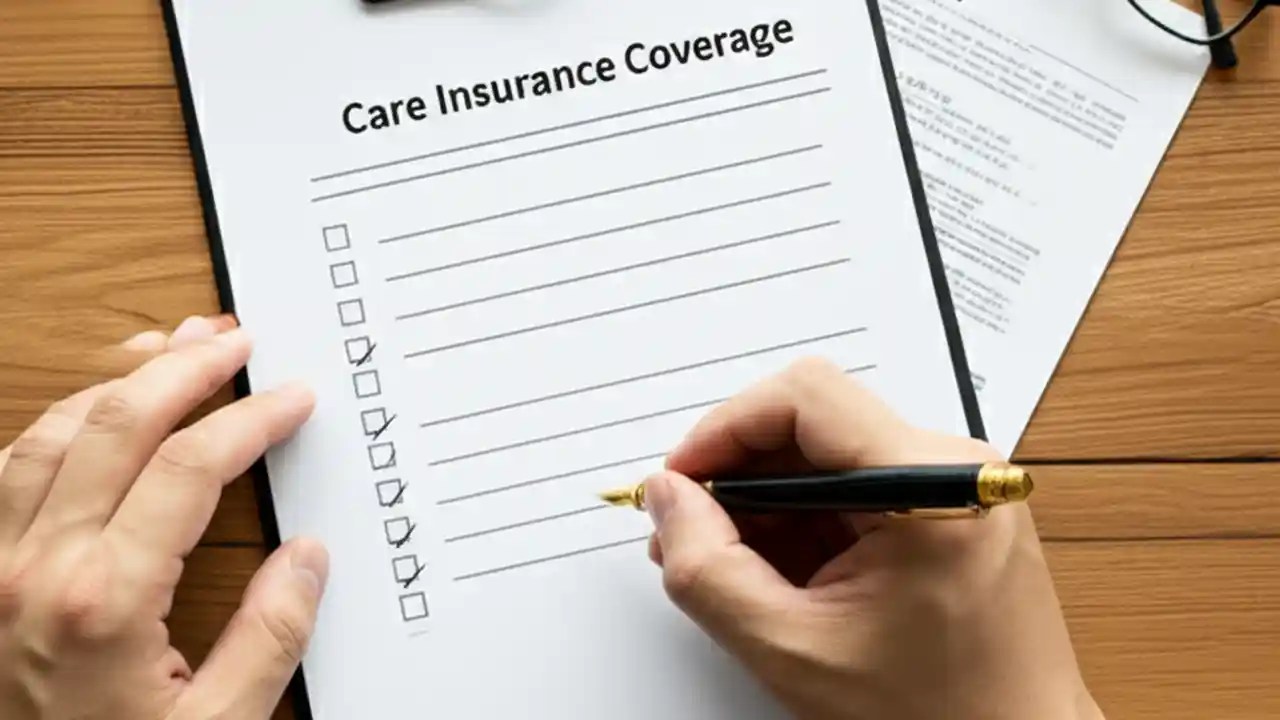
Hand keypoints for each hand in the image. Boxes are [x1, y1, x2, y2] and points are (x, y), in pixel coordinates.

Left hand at [0, 316, 326, 718]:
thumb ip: (270, 639)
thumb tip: (306, 558)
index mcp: (105, 600)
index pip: (190, 467)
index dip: (250, 420)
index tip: (292, 398)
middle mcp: (37, 569)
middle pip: (116, 424)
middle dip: (184, 370)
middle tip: (233, 342)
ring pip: (50, 432)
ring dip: (115, 382)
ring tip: (167, 351)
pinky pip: (3, 472)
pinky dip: (50, 426)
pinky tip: (86, 415)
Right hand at [644, 359, 1103, 719]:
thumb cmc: (940, 719)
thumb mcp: (793, 651)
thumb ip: (709, 570)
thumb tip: (668, 498)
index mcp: (930, 486)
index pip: (806, 397)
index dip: (726, 428)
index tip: (683, 478)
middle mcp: (953, 468)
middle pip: (813, 423)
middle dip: (738, 472)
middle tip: (690, 532)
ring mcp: (956, 486)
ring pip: (829, 455)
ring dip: (768, 501)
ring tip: (733, 567)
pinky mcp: (949, 508)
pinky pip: (856, 486)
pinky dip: (806, 520)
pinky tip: (781, 573)